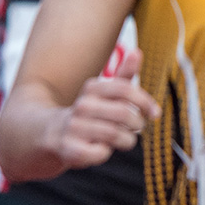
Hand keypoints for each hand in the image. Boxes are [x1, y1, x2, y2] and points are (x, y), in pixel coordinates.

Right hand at [41, 50, 160, 169]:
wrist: (51, 132)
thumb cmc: (88, 112)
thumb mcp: (105, 92)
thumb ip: (123, 75)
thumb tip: (137, 52)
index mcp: (92, 88)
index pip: (126, 90)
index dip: (145, 102)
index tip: (154, 113)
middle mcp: (82, 105)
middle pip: (124, 114)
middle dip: (137, 123)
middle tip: (137, 127)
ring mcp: (73, 127)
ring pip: (115, 135)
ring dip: (126, 140)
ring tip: (122, 139)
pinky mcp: (69, 148)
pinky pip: (100, 153)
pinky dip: (106, 153)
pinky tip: (101, 148)